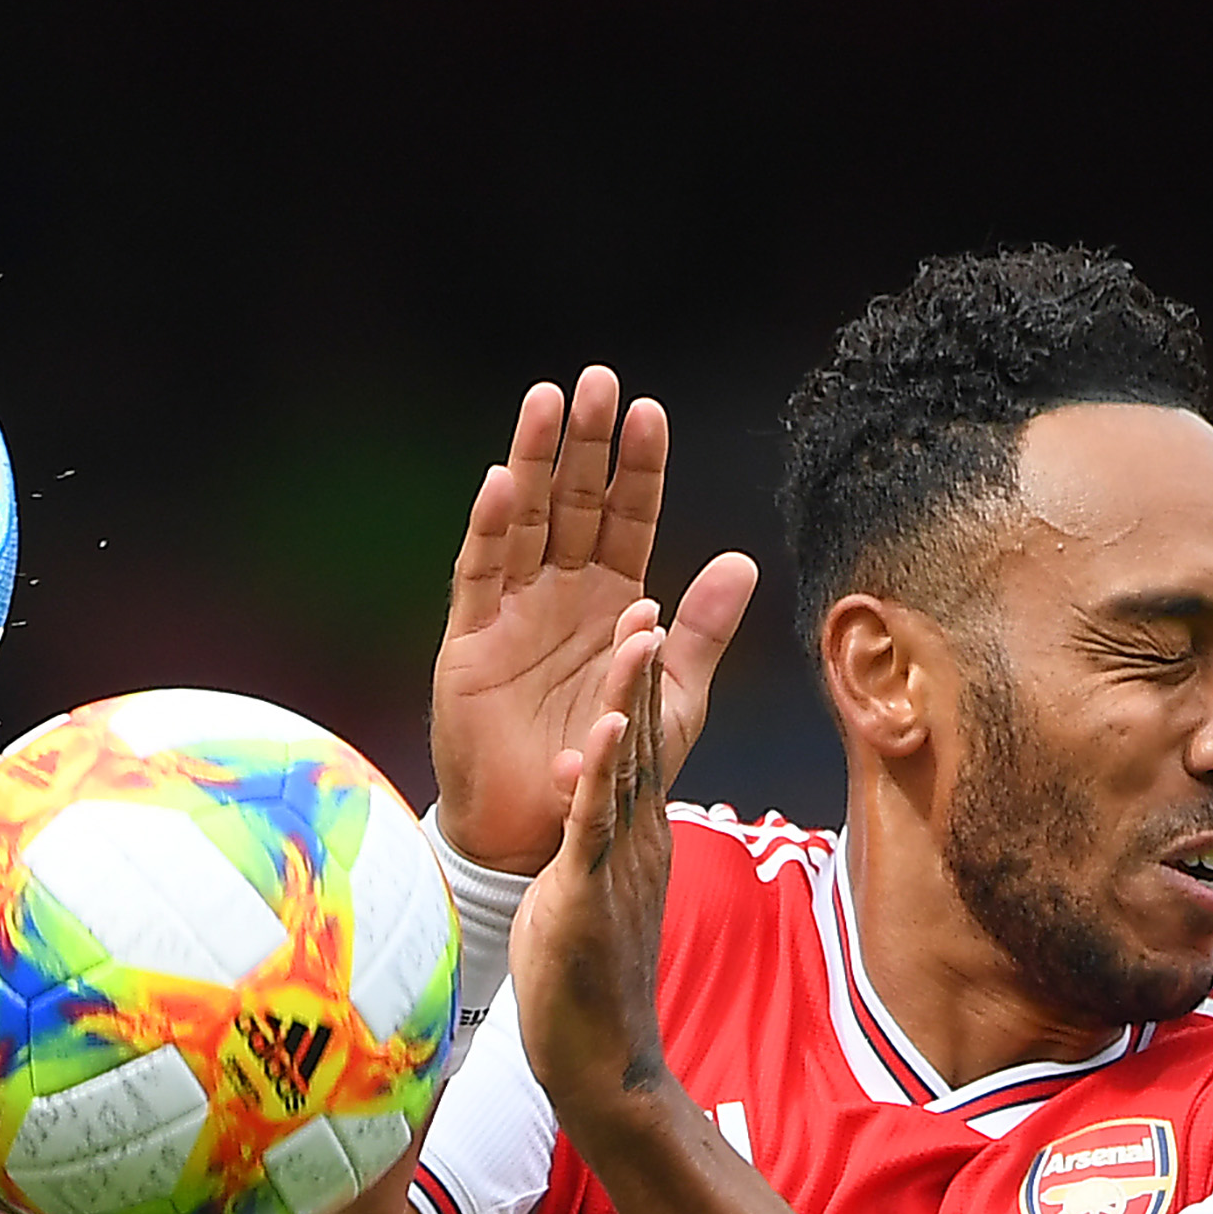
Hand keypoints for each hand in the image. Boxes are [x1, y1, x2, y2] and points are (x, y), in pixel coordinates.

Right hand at [430, 370, 758, 874]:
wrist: (540, 832)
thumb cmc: (609, 769)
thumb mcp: (674, 700)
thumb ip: (703, 632)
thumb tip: (742, 561)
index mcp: (613, 601)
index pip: (628, 518)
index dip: (638, 467)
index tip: (650, 412)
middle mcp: (561, 594)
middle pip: (573, 502)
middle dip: (586, 443)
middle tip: (596, 381)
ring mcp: (512, 613)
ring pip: (525, 521)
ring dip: (534, 462)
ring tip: (546, 403)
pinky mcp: (470, 643)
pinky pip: (479, 575)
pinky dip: (489, 529)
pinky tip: (502, 482)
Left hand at [506, 599, 739, 1128]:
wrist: (600, 1058)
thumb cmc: (585, 977)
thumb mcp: (591, 888)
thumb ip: (593, 840)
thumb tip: (594, 803)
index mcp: (635, 833)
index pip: (640, 745)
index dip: (640, 685)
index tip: (643, 622)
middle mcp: (637, 838)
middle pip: (643, 739)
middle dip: (643, 670)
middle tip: (649, 600)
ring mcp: (620, 865)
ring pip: (626, 770)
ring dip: (629, 700)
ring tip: (637, 634)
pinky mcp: (592, 896)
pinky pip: (594, 828)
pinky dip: (596, 777)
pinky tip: (597, 729)